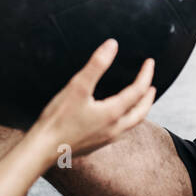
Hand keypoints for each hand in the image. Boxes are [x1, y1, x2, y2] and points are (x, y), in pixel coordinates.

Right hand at [32, 40, 154, 158]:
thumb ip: (96, 65)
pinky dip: (126, 120)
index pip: (137, 91)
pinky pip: (120, 131)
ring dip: (139, 110)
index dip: (146, 75)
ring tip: (138, 101)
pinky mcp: (96, 145)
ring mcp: (106, 139)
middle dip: (148, 97)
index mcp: (113, 113)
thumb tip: (112, 45)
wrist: (43, 149)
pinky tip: (116, 118)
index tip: (149, 63)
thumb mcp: (77, 87)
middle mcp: (114, 129)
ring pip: (132, 124)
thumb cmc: (58, 119)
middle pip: (141, 112)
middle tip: (152, 85)